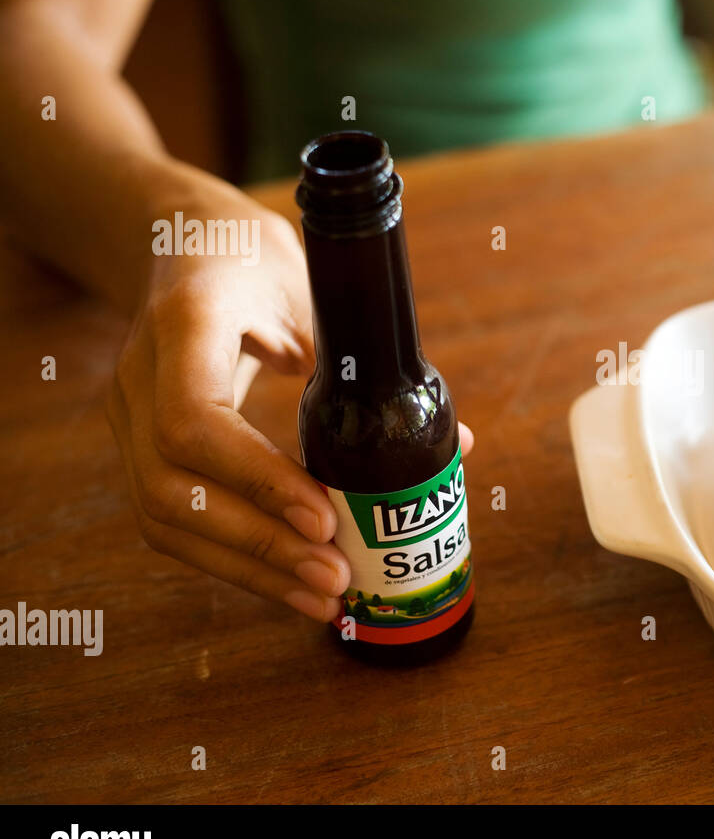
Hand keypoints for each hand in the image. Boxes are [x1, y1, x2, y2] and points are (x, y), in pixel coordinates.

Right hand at [106, 195, 473, 621]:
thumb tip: (462, 445)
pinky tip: (286, 580)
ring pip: (164, 517)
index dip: (258, 479)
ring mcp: (126, 415)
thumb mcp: (312, 286)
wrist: (178, 242)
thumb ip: (372, 367)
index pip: (195, 420)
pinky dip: (231, 557)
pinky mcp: (136, 446)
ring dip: (247, 567)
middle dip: (259, 546)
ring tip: (322, 596)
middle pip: (173, 489)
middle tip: (336, 577)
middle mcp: (138, 376)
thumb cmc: (253, 258)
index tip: (325, 518)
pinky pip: (171, 517)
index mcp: (184, 322)